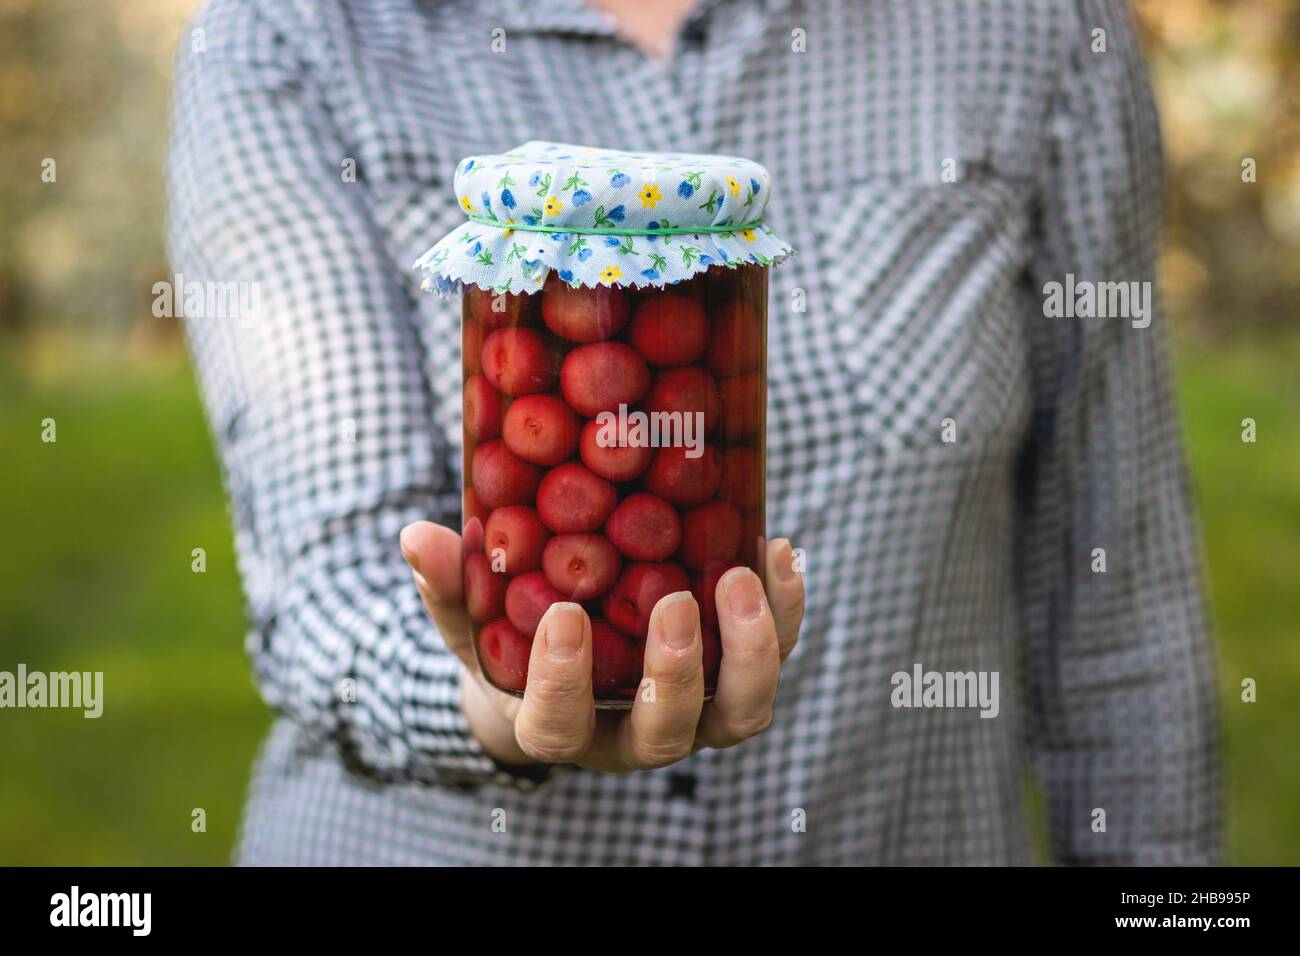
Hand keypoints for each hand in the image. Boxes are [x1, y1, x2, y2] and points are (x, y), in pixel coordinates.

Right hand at [399, 521, 803, 771]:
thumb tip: (415, 535)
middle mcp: (633, 734)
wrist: (566, 667)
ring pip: (740, 711)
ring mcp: (693, 713)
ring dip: (752, 648)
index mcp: (559, 726)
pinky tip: (779, 552)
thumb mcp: (470, 621)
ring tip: (745, 575)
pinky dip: (784, 611)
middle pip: (666, 732)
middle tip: (677, 602)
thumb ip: (448, 588)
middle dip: (675, 673)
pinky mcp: (733, 678)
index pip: (557, 727)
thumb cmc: (511, 646)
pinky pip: (771, 658)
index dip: (562, 683)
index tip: (562, 616)